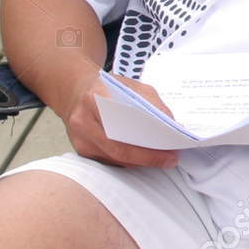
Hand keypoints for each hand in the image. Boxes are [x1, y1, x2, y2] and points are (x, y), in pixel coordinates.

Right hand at [62, 71, 178, 168]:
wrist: (74, 91)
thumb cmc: (106, 88)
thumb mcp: (131, 85)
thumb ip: (152, 103)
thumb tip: (173, 126)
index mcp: (95, 99)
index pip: (122, 124)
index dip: (145, 140)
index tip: (168, 147)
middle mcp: (83, 121)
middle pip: (118, 148)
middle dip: (147, 158)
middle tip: (169, 160)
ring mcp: (80, 138)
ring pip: (114, 159)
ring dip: (140, 162)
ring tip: (161, 159)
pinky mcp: (81, 150)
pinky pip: (108, 161)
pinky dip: (128, 161)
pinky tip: (142, 157)